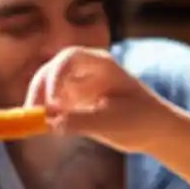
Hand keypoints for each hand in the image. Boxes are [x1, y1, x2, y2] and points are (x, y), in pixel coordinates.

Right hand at [26, 47, 173, 153]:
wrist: (156, 131)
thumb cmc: (142, 120)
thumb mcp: (114, 122)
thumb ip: (83, 122)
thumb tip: (52, 124)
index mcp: (101, 64)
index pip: (71, 57)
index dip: (56, 74)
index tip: (53, 100)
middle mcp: (86, 71)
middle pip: (53, 71)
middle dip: (40, 89)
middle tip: (33, 113)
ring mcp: (78, 86)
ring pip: (48, 88)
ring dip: (39, 103)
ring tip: (37, 124)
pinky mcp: (74, 104)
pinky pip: (53, 106)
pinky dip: (45, 115)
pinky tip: (43, 128)